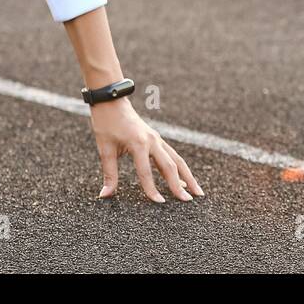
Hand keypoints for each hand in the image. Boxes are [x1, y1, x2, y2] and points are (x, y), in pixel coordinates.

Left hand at [89, 97, 204, 201]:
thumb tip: (105, 195)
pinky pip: (172, 155)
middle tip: (188, 201)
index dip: (152, 189)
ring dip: (188, 176)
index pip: (146, 171)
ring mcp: (157, 139)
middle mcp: (152, 140)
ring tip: (198, 192)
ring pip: (177, 160)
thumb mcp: (105, 148)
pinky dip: (180, 169)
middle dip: (179, 184)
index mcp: (138, 143)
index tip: (159, 203)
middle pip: (170, 165)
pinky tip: (185, 181)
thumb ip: (109, 173)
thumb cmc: (106, 123)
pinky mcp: (157, 139)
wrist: (111, 100)